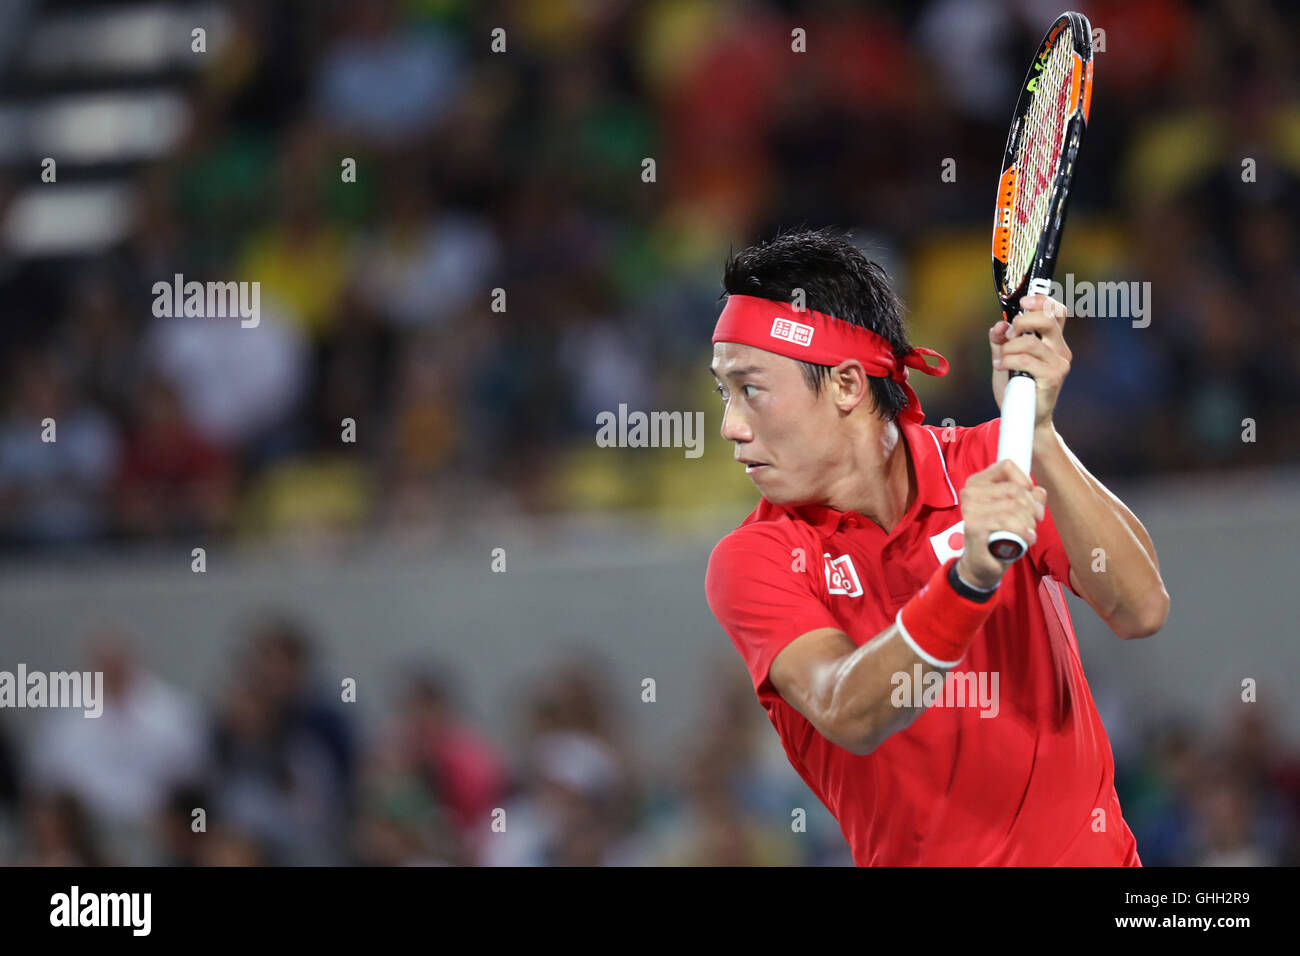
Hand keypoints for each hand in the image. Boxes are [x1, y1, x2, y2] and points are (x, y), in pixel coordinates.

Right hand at [956, 459, 1048, 584]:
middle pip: (1015, 489)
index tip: (1031, 500)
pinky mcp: (973, 526)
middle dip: (1031, 508)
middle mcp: (970, 492)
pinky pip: (1006, 521)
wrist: (981, 566)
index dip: (1025, 482)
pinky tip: (1027, 539)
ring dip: (1028, 522)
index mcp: (977, 483)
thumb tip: (1038, 491)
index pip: (1007, 466)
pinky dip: (1022, 530)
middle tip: (1033, 522)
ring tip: (1029, 533)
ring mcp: (969, 509)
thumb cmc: (998, 537)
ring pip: (1014, 505)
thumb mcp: (1016, 514)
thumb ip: (1028, 498)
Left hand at [989, 294, 1071, 435]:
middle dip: (1022, 321)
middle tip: (1007, 334)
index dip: (1042, 300)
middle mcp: (1060, 349)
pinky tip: (1002, 368)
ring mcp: (1059, 363)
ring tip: (1001, 360)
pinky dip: (1009, 361)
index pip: (1056, 311)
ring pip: (1031, 341)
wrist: (1024, 418)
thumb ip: (1000, 341)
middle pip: (1048, 318)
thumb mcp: (1004, 359)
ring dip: (1009, 348)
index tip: (1023, 301)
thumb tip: (999, 325)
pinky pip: (1027, 360)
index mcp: (1052, 341)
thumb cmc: (1017, 388)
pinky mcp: (1054, 377)